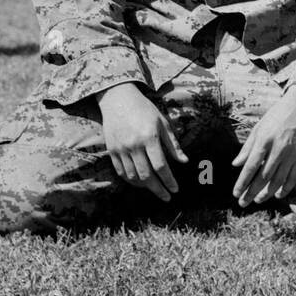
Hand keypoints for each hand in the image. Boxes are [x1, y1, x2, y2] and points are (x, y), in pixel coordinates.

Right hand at [96, 82, 187, 200]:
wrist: (118, 99)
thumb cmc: (144, 109)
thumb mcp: (162, 123)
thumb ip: (173, 144)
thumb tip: (184, 161)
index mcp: (149, 137)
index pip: (161, 166)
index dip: (169, 180)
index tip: (175, 189)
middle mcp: (134, 144)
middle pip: (147, 175)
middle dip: (158, 189)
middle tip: (167, 196)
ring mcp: (121, 148)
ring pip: (133, 176)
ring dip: (145, 187)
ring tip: (154, 188)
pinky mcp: (111, 150)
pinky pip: (121, 172)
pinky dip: (131, 180)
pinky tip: (139, 183)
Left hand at [232, 84, 295, 206]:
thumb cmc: (278, 115)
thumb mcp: (259, 127)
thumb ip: (247, 147)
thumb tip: (235, 164)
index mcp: (264, 140)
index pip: (250, 167)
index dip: (242, 182)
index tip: (236, 193)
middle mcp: (277, 149)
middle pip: (263, 177)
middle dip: (251, 192)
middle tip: (243, 203)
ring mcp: (291, 154)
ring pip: (278, 180)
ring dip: (266, 193)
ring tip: (257, 200)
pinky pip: (293, 178)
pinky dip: (285, 188)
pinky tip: (277, 195)